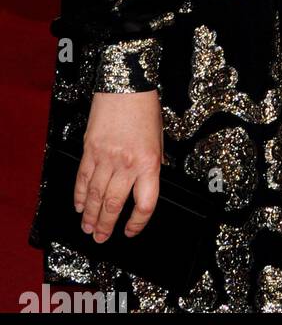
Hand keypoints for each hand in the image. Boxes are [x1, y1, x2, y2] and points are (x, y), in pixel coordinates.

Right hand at [76, 89, 164, 241]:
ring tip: (88, 228)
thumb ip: (151, 165)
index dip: (138, 223)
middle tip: (100, 238)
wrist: (126, 86)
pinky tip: (79, 205)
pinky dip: (80, 195)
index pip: (145, 204)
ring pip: (95, 196)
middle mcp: (127, 163)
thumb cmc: (145, 109)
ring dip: (90, 215)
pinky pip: (83, 178)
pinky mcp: (89, 150)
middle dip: (106, 226)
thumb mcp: (158, 139)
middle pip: (114, 204)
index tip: (131, 231)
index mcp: (149, 162)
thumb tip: (144, 186)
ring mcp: (106, 157)